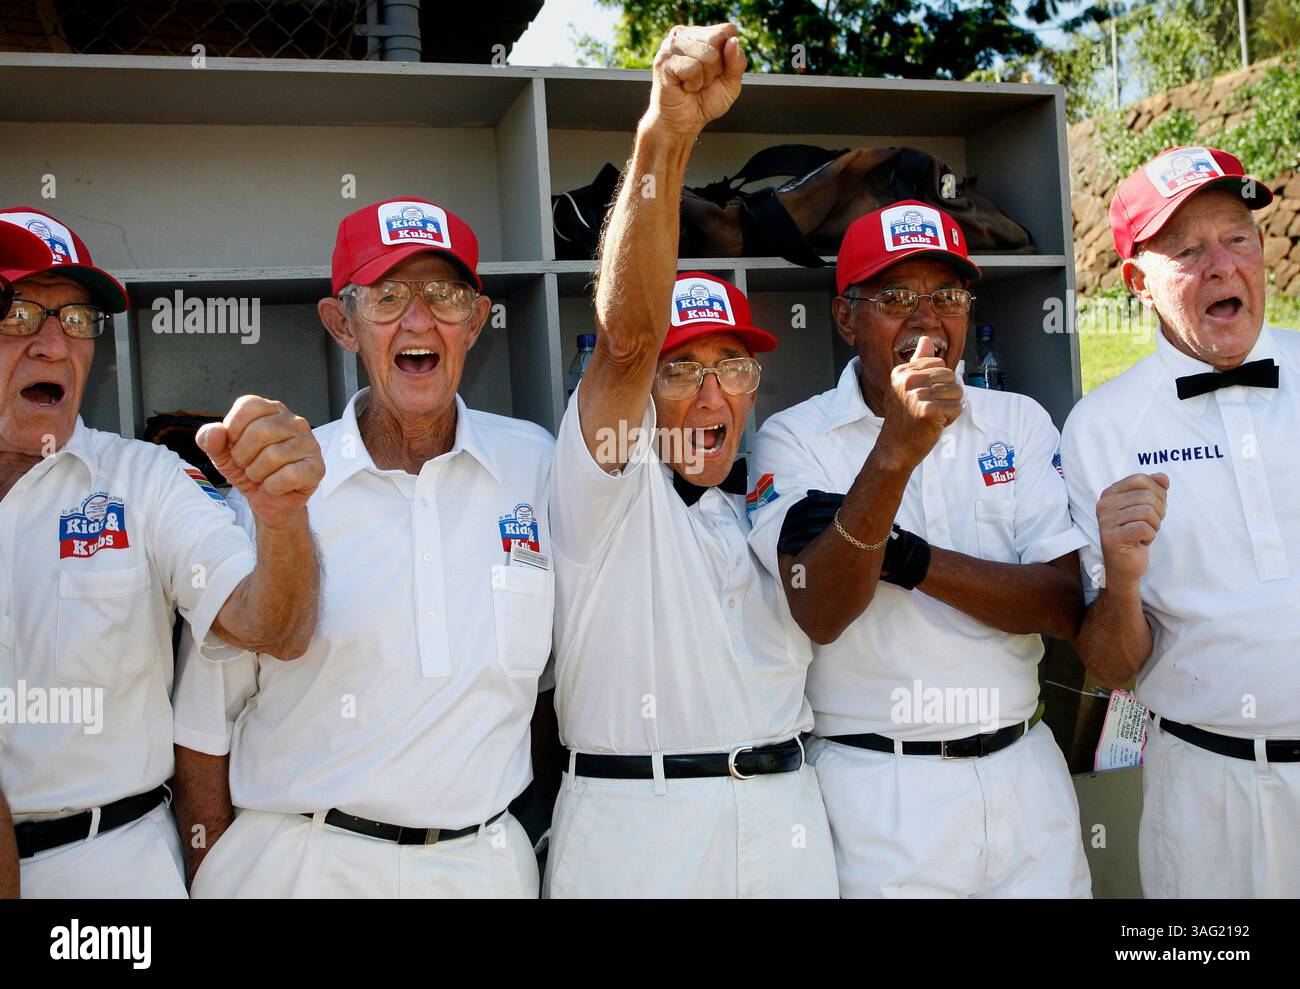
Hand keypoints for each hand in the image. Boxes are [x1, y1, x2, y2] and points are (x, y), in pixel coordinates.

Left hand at [197, 396, 322, 530]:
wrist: (270, 501)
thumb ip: (210, 440)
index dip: (233, 429)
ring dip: (257, 473)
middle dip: (243, 455)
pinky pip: (289, 475)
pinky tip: (274, 486)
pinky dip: (273, 486)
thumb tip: (215, 431)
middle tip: (246, 466)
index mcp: (272, 410)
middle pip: (261, 431)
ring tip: (260, 476)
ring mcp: (309, 444)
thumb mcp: (222, 455)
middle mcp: (295, 422)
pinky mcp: (317, 467)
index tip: (233, 445)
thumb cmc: (250, 470)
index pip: (248, 406)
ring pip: (274, 456)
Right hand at [644, 23, 745, 137]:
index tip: (716, 71)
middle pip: (718, 39)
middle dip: (717, 67)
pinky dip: (694, 84)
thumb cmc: (705, 101)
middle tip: (702, 79)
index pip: (728, 30)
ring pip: (708, 54)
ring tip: (692, 84)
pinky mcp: (664, 60)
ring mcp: (671, 45)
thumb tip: (733, 41)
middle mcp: (683, 33)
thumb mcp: (731, 82)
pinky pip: (694, 68)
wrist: (682, 123)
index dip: (729, 56)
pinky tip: (683, 87)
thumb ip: (737, 62)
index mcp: (700, 33)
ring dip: (705, 78)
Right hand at [878, 336, 963, 467]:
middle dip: (947, 394)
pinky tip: (936, 424)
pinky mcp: (927, 411)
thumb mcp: (906, 386)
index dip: (939, 381)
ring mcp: (916, 395)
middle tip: (929, 408)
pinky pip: (957, 407)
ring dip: (950, 407)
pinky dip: (951, 418)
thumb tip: (927, 339)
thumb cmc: (904, 418)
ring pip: (957, 391)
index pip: (940, 363)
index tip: (923, 396)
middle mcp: (907, 381)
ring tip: (933, 416)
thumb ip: (918, 362)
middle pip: (951, 376)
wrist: (895, 448)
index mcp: (901, 372)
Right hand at [1097, 472, 1168, 590]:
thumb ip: (1154, 489)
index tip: (1155, 507)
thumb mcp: (1147, 507)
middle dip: (1158, 512)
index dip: (1157, 492)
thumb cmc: (1136, 533)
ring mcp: (1106, 521)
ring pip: (1147, 512)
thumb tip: (1163, 477)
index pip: (1141, 479)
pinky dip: (1150, 536)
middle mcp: (1104, 504)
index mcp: (1110, 493)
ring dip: (1155, 525)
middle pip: (1147, 496)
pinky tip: (1141, 541)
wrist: (1125, 564)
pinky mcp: (1112, 537)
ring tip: (1146, 533)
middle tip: (1151, 524)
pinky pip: (1144, 528)